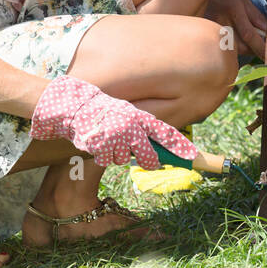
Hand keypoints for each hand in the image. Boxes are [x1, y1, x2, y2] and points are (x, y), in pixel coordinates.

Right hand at [29, 75, 197, 168]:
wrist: (74, 105)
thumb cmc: (102, 110)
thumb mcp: (125, 112)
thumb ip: (140, 126)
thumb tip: (155, 146)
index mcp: (139, 117)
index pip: (165, 132)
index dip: (179, 146)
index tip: (191, 155)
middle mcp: (130, 128)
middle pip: (148, 158)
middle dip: (148, 162)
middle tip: (146, 160)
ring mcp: (115, 138)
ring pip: (124, 160)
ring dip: (117, 154)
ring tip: (109, 139)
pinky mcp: (100, 147)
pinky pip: (106, 160)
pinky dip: (102, 155)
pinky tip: (98, 142)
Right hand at [204, 0, 266, 59]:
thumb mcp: (242, 0)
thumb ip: (256, 16)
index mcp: (234, 10)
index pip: (250, 35)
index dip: (261, 48)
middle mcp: (222, 21)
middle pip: (241, 47)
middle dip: (253, 50)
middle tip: (260, 45)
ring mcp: (212, 30)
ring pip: (232, 50)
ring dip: (243, 48)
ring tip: (244, 38)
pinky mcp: (207, 35)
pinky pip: (223, 47)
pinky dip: (232, 46)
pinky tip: (231, 37)